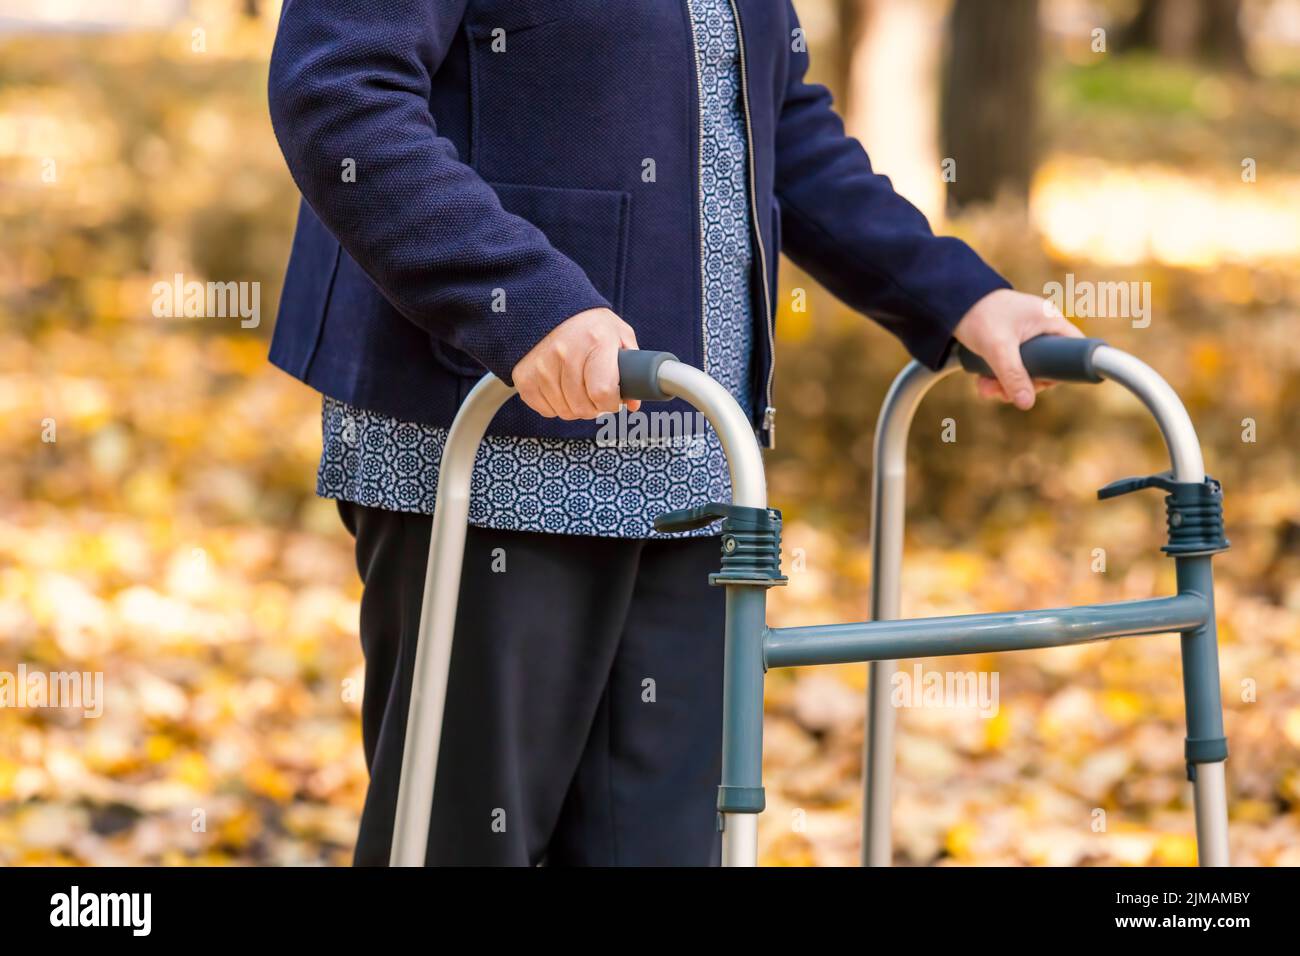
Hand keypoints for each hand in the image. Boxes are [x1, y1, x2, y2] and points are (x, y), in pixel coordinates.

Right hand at [511, 308, 640, 419]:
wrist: (548, 306)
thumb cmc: (587, 323)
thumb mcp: (618, 334)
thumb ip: (631, 368)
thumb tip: (633, 404)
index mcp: (595, 342)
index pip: (603, 393)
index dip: (611, 403)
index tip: (612, 399)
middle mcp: (566, 354)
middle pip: (583, 407)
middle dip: (594, 407)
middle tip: (595, 393)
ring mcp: (542, 366)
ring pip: (564, 411)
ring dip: (574, 406)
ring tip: (577, 387)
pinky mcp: (524, 377)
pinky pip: (545, 409)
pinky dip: (555, 405)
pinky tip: (559, 387)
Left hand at [952, 288, 1083, 409]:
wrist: (948, 300)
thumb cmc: (978, 314)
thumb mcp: (997, 347)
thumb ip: (1012, 375)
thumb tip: (1027, 403)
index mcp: (1049, 320)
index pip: (1074, 348)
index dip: (1063, 371)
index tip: (1041, 384)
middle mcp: (1041, 328)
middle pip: (1048, 366)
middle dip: (1024, 383)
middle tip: (1004, 393)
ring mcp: (1025, 335)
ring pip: (1026, 370)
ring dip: (1007, 384)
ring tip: (986, 389)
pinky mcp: (1008, 342)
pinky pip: (1011, 366)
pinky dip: (998, 377)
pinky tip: (982, 383)